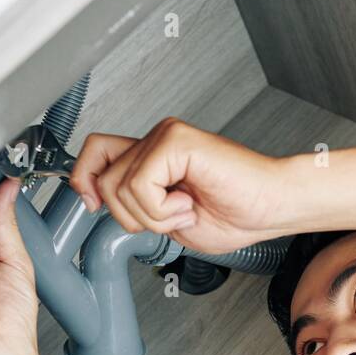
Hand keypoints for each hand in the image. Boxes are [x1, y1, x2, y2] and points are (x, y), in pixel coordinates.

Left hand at [68, 117, 297, 254]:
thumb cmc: (235, 212)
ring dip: (152, 216)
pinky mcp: (177, 140)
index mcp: (152, 154)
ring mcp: (166, 135)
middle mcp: (156, 139)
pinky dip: (162, 209)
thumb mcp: (167, 219)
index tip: (93, 206)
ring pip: (119, 186)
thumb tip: (96, 201)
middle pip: (103, 179)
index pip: (94, 153)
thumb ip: (134, 206)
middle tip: (170, 218)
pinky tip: (189, 204)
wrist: (272, 208)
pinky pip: (141, 184)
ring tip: (185, 211)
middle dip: (131, 216)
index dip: (83, 180)